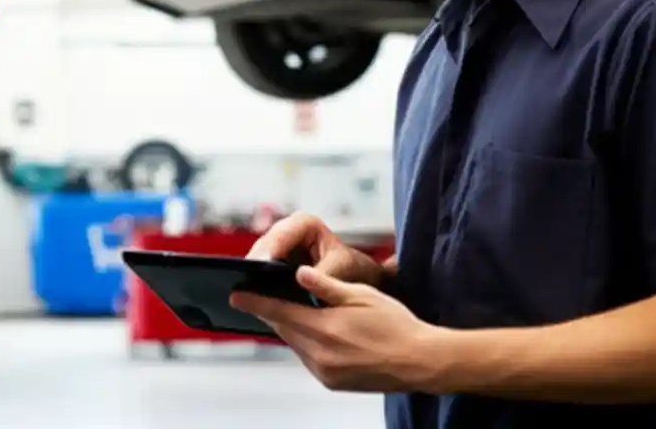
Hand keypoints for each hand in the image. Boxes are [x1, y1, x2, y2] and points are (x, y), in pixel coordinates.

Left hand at [230, 265, 441, 392]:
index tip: (236, 296)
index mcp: (325, 329)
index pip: (279, 312)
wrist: (419, 361)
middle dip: (277, 312)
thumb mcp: (361, 295)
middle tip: (271, 296)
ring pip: (296, 344)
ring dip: (295, 328)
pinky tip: (322, 332)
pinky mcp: (332, 382)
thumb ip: (325, 286)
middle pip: (285, 329)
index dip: (254, 302)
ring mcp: (325, 372)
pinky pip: (309, 358)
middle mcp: (320, 354)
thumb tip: (298, 274)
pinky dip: (309, 344)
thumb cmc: (395, 325)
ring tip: (303, 312)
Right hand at [248, 212, 386, 286]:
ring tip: (244, 293)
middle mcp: (287, 232)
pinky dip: (256, 285)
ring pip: (257, 261)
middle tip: (244, 282)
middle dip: (254, 265)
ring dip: (251, 276)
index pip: (281, 235)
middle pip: (263, 248)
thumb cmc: (351, 268)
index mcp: (304, 224)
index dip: (269, 251)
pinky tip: (252, 299)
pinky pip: (259, 273)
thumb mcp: (341, 269)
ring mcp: (277, 248)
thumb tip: (303, 285)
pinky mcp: (272, 264)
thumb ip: (323, 276)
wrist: (355, 277)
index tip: (261, 265)